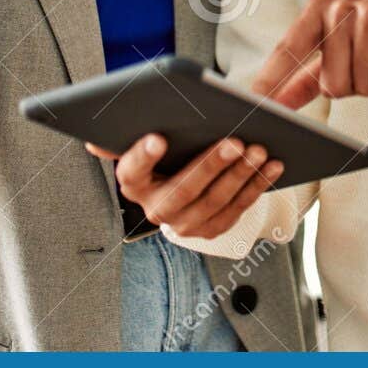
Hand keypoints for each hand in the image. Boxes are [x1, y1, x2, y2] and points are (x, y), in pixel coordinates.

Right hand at [90, 135, 281, 239]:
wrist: (182, 191)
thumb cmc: (165, 157)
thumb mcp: (144, 146)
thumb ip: (125, 138)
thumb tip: (94, 141)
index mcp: (134, 184)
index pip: (132, 171)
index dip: (143, 156)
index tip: (158, 137)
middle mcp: (157, 209)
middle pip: (183, 189)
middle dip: (211, 165)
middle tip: (234, 140)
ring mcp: (185, 224)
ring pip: (215, 201)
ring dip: (240, 175)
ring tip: (258, 149)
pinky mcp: (212, 230)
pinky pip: (237, 209)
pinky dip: (257, 186)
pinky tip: (273, 164)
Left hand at [251, 0, 367, 108]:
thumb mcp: (332, 47)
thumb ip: (302, 78)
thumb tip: (277, 104)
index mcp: (316, 11)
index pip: (288, 50)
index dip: (270, 79)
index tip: (254, 102)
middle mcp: (338, 8)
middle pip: (335, 85)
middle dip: (354, 86)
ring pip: (364, 84)